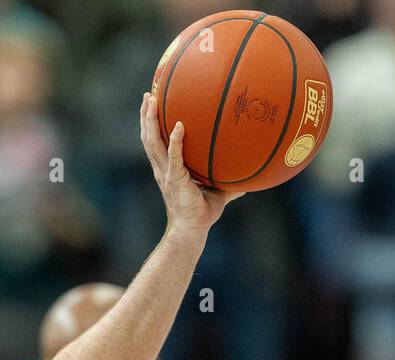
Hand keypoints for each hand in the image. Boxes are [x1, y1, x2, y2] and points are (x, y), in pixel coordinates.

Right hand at [139, 92, 242, 233]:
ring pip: (152, 142)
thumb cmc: (202, 214)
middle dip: (145, 116)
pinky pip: (173, 156)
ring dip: (150, 120)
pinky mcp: (173, 178)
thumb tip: (248, 181)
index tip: (152, 105)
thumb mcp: (218, 193)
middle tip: (148, 94)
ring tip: (151, 100)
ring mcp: (165, 173)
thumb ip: (229, 184)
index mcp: (167, 169)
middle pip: (148, 137)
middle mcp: (162, 168)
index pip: (155, 143)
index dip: (151, 124)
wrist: (192, 230)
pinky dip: (175, 140)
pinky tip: (179, 126)